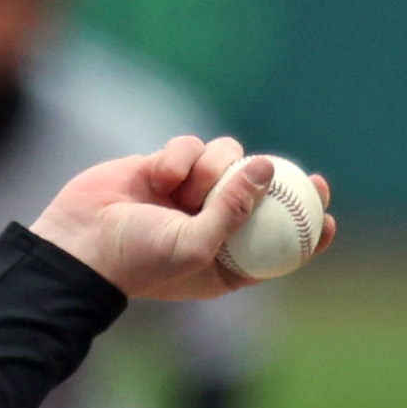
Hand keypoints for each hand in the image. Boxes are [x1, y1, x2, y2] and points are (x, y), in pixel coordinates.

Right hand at [31, 137, 336, 302]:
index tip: (327, 215)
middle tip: (307, 177)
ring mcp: (190, 195)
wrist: (78, 243)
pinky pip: (192, 146)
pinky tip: (158, 176)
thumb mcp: (196, 245)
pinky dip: (180, 156)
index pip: (278, 245)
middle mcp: (213, 226)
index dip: (306, 230)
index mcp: (227, 261)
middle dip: (284, 184)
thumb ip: (235, 209)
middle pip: (263, 194)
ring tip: (186, 189)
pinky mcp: (167, 167)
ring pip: (228, 160)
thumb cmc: (139, 260)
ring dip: (215, 166)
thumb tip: (269, 168)